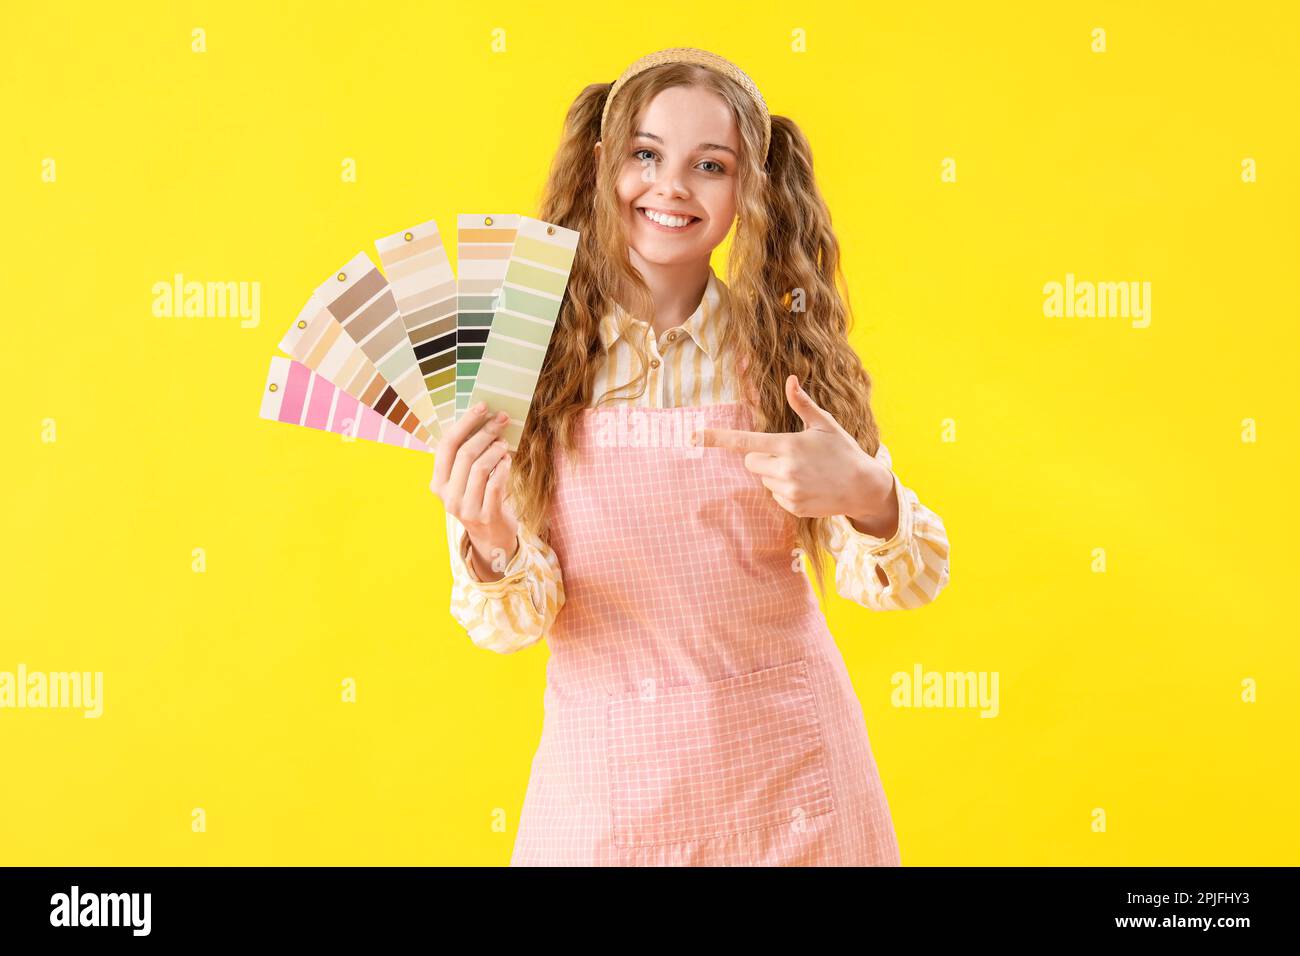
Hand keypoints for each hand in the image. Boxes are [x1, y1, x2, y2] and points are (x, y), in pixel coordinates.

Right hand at [430, 402, 518, 580]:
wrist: (491, 535)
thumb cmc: (479, 498)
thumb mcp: (464, 480)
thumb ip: (466, 456)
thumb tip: (483, 419)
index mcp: (438, 482)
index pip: (447, 445)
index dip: (465, 423)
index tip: (482, 407)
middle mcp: (447, 496)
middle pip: (465, 453)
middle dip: (485, 432)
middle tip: (501, 419)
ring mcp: (465, 508)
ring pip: (480, 467)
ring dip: (495, 449)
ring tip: (504, 443)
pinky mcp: (485, 515)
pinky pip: (495, 484)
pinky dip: (504, 467)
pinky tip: (508, 460)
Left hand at [692, 374, 898, 535]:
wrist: (864, 487)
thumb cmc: (844, 451)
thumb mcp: (825, 425)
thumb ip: (802, 404)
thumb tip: (791, 380)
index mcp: (788, 446)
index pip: (744, 441)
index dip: (716, 438)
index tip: (693, 436)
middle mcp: (785, 470)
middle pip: (750, 461)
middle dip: (762, 456)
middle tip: (788, 453)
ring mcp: (788, 492)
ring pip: (763, 479)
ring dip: (775, 474)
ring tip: (804, 471)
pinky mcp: (793, 508)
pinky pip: (775, 496)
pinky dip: (785, 490)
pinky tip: (807, 485)